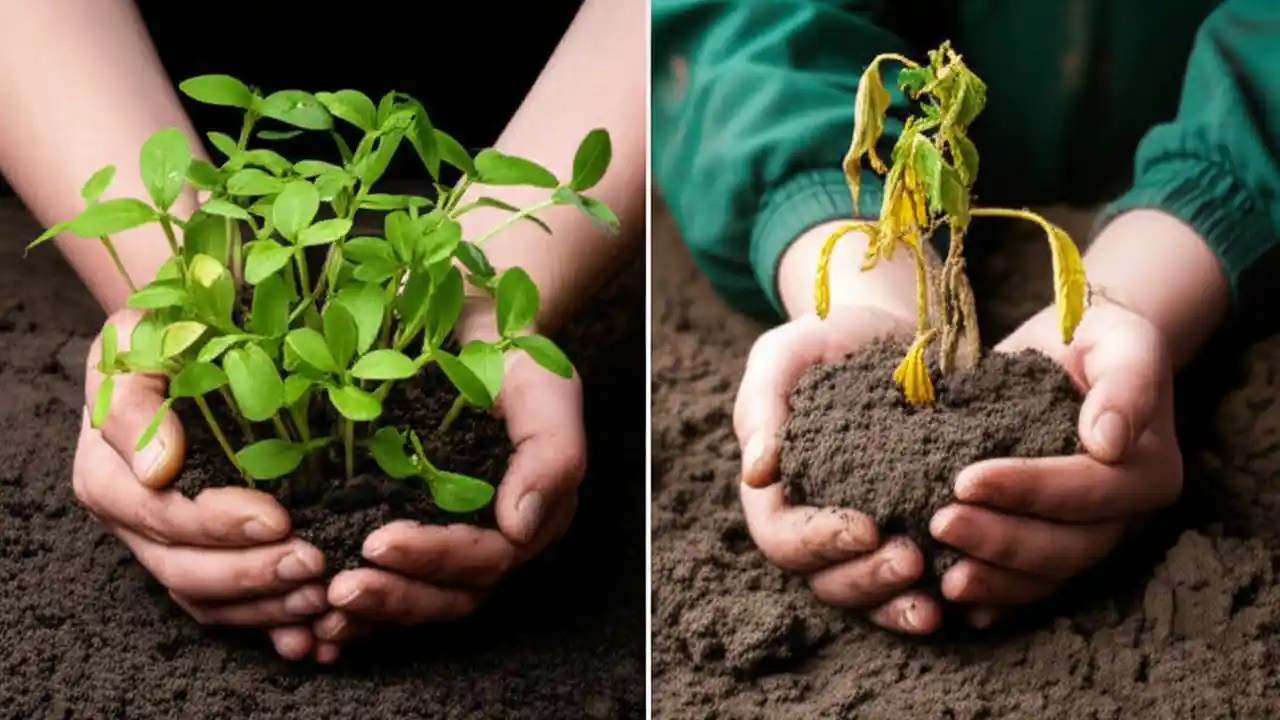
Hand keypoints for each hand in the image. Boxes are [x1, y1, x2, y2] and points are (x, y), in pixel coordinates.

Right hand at [73, 309, 330, 660]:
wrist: (186, 339)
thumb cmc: (164, 333)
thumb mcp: (137, 342)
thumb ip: (140, 405)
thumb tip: (160, 468)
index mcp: (107, 471)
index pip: (159, 515)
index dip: (217, 525)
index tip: (280, 517)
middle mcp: (132, 518)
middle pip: (182, 569)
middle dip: (250, 574)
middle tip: (315, 565)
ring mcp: (165, 544)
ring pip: (205, 598)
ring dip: (264, 605)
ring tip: (322, 595)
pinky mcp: (203, 556)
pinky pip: (228, 605)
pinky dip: (268, 618)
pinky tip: (314, 618)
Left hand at [313, 343, 584, 645]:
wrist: (472, 327)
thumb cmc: (514, 356)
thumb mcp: (546, 391)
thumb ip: (551, 456)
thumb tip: (520, 527)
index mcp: (530, 517)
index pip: (485, 560)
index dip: (434, 558)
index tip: (378, 542)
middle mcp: (491, 539)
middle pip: (449, 596)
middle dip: (395, 596)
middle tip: (339, 589)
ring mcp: (447, 538)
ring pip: (417, 599)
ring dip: (371, 609)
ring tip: (320, 605)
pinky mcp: (406, 528)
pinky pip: (386, 581)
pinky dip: (354, 602)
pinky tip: (309, 604)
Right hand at [734, 306, 943, 634]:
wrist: (888, 332)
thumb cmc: (825, 341)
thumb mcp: (784, 356)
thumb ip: (762, 408)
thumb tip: (756, 472)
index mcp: (777, 490)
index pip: (784, 537)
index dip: (820, 542)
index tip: (866, 526)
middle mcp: (817, 524)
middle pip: (827, 579)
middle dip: (867, 579)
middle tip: (912, 560)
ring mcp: (864, 537)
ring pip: (870, 595)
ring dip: (899, 604)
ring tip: (938, 603)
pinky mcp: (914, 533)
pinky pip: (919, 584)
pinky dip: (941, 597)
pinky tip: (969, 596)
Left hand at [932, 302, 1182, 626]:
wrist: (1072, 354)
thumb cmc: (1095, 338)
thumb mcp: (1120, 337)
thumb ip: (1126, 382)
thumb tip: (1107, 441)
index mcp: (1147, 468)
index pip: (1088, 491)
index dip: (1028, 490)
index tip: (965, 478)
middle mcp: (1126, 516)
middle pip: (1068, 547)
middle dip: (1001, 542)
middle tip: (939, 524)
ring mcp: (1093, 539)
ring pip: (1048, 578)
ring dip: (994, 582)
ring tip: (941, 578)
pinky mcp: (1057, 548)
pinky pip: (1030, 589)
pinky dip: (994, 601)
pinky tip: (953, 603)